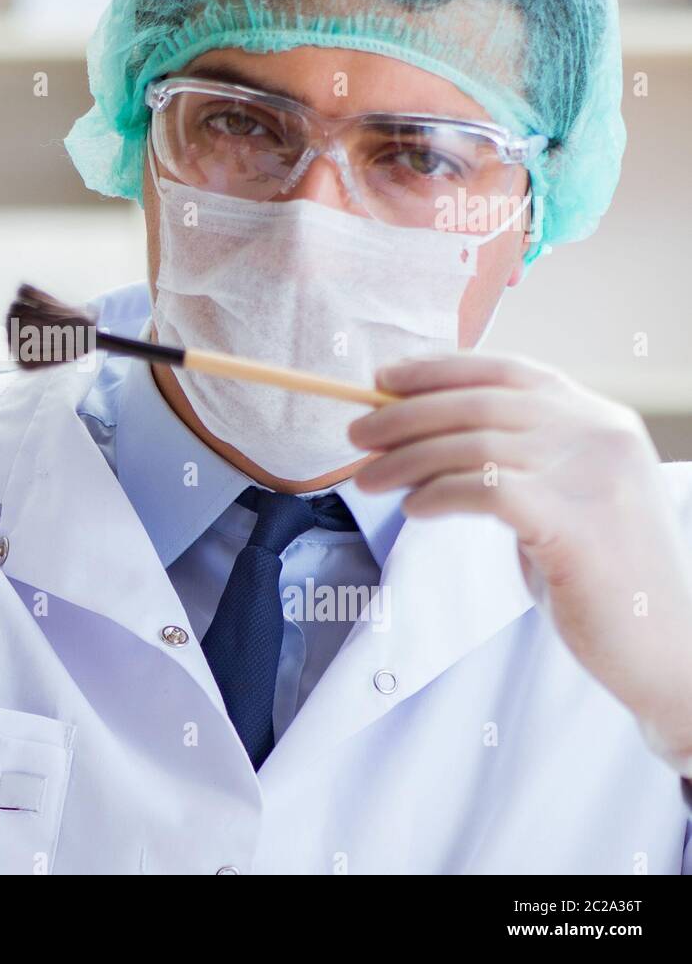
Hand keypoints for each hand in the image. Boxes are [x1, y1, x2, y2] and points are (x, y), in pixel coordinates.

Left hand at [349, 353, 691, 767]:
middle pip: (481, 402)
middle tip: (357, 434)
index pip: (508, 370)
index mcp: (600, 418)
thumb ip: (515, 457)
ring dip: (407, 459)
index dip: (439, 370)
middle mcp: (600, 434)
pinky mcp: (573, 524)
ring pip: (473, 443)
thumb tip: (420, 433)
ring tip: (369, 478)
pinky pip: (483, 489)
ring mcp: (591, 476)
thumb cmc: (599, 575)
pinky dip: (437, 494)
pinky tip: (415, 508)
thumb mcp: (564, 495)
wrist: (664, 648)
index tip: (384, 381)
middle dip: (406, 415)